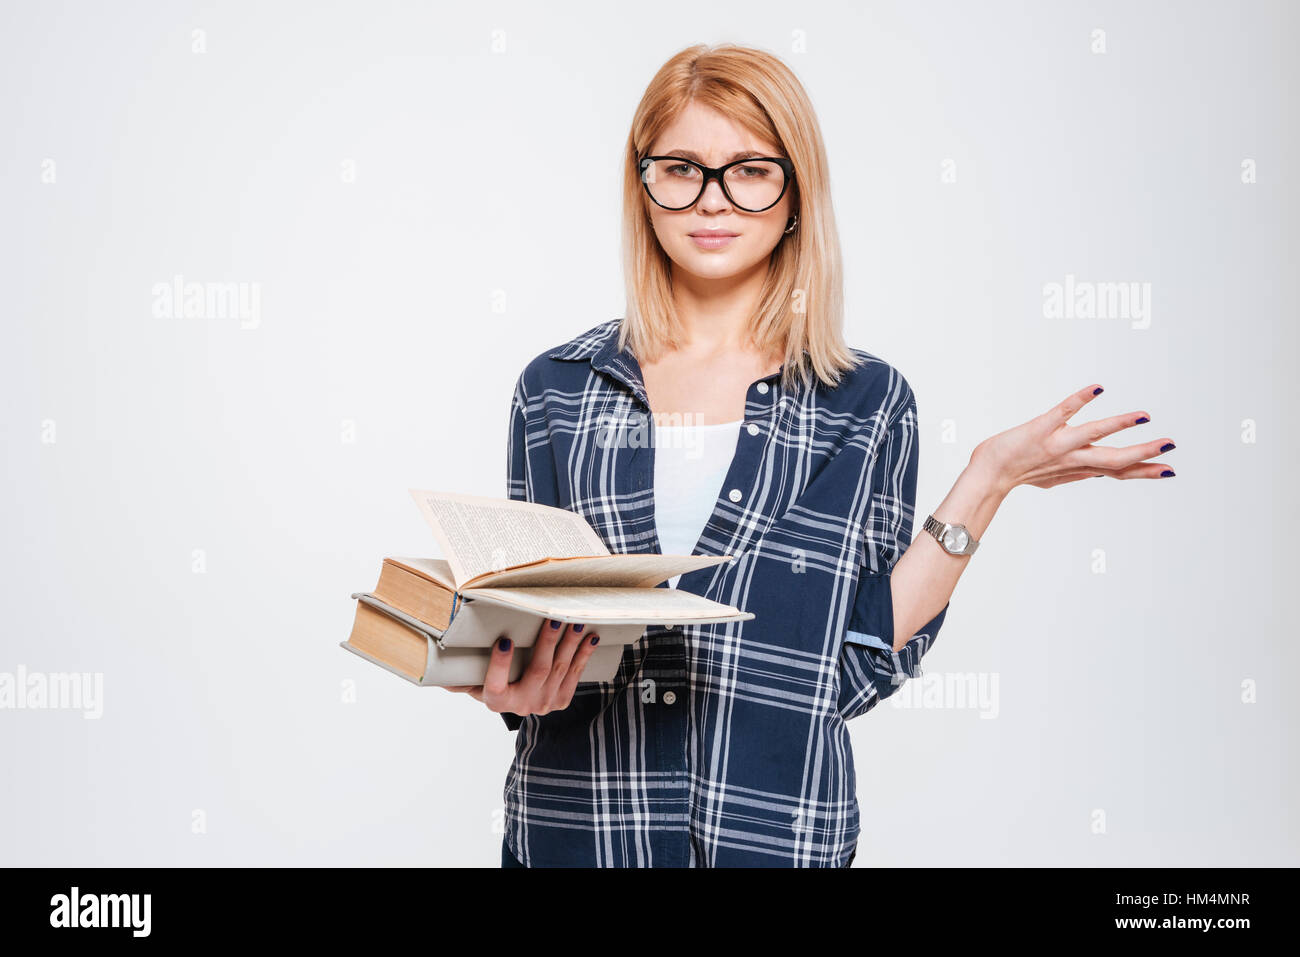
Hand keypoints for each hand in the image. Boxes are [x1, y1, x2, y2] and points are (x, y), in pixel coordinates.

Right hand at [443, 618, 600, 715]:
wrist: (517, 707)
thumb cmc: (493, 686)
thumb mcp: (473, 683)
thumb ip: (459, 676)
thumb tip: (435, 667)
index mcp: (495, 700)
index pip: (494, 684)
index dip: (499, 664)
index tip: (503, 640)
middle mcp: (521, 705)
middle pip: (537, 671)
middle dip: (547, 642)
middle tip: (554, 618)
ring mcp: (544, 703)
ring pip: (559, 669)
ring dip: (569, 643)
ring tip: (575, 620)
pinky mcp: (561, 699)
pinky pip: (574, 674)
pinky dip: (583, 654)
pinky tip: (589, 637)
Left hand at [971, 384, 1176, 491]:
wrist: (988, 473)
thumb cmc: (1021, 471)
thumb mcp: (1056, 476)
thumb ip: (1080, 472)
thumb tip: (1098, 473)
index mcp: (1079, 467)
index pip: (1118, 471)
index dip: (1144, 471)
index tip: (1170, 470)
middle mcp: (1071, 457)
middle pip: (1113, 459)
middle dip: (1143, 453)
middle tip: (1170, 445)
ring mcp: (1057, 443)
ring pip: (1093, 434)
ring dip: (1119, 424)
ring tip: (1144, 416)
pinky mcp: (1040, 429)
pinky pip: (1063, 412)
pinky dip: (1080, 399)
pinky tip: (1098, 388)